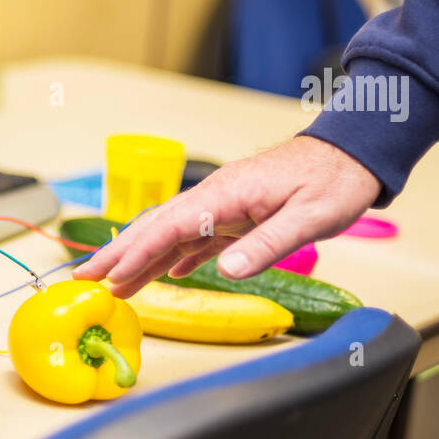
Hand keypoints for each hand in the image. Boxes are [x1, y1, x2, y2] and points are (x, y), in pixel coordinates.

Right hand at [72, 136, 380, 297]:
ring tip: (111, 284)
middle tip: (83, 278)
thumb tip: (225, 270)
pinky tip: (164, 275)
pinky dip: (174, 257)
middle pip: (154, 227)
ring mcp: (223, 205)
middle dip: (117, 254)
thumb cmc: (336, 180)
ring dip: (140, 259)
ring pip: (170, 234)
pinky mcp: (236, 214)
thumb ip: (266, 244)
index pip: (167, 227)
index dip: (133, 253)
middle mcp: (215, 197)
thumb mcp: (310, 217)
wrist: (355, 154)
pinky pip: (195, 238)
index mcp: (225, 195)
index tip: (106, 275)